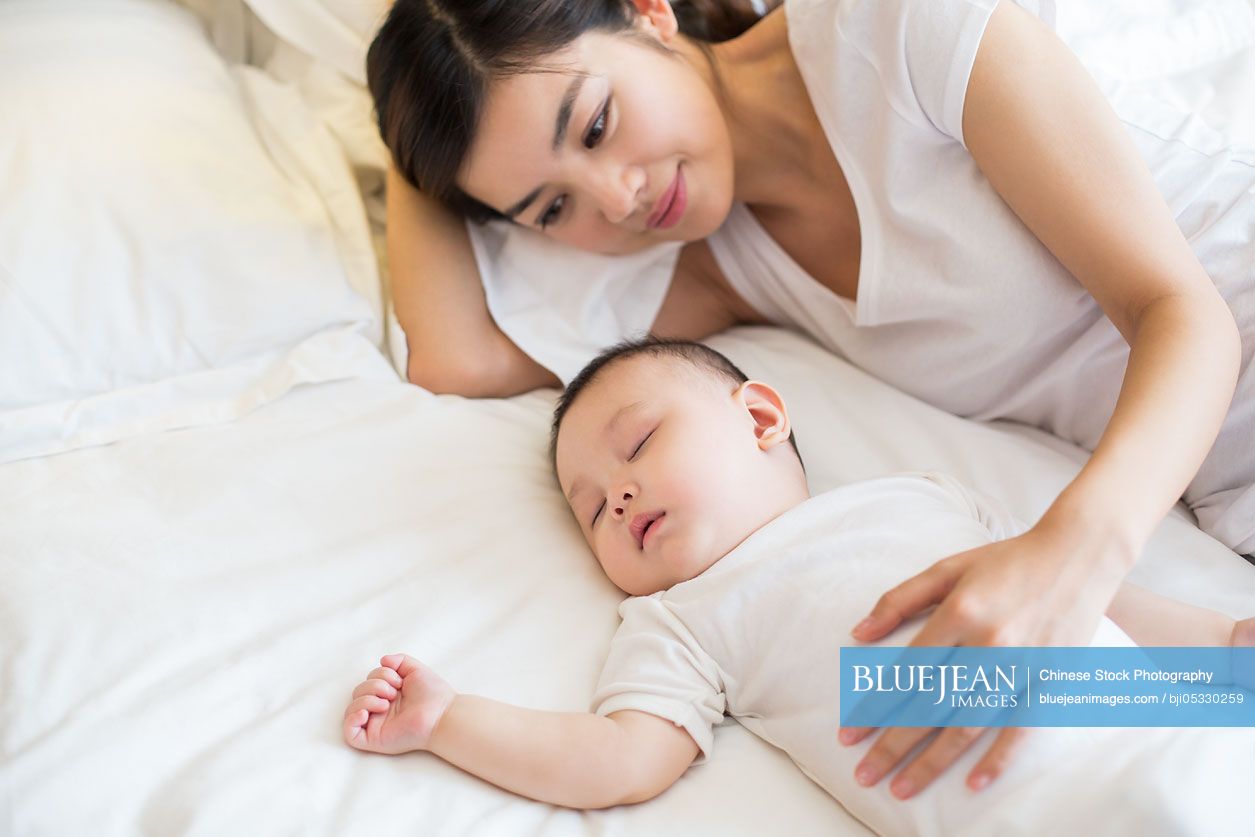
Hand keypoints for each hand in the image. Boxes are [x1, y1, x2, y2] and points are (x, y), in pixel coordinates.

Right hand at [343, 653, 456, 754]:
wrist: (441, 714)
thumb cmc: (432, 694)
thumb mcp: (415, 669)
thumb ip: (399, 661)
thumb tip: (382, 660)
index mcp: (387, 694)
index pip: (368, 680)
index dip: (379, 675)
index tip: (399, 680)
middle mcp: (379, 709)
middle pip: (358, 692)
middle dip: (373, 686)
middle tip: (394, 693)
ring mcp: (375, 724)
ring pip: (351, 710)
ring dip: (366, 700)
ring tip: (386, 704)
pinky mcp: (373, 739)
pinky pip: (350, 733)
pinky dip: (352, 720)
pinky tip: (365, 713)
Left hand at [839, 520, 1130, 797]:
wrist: (1079, 554)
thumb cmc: (1005, 561)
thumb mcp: (947, 568)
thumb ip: (899, 599)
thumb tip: (858, 633)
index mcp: (960, 611)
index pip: (907, 672)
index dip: (876, 707)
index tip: (849, 736)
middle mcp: (989, 642)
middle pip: (932, 705)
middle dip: (894, 746)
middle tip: (865, 776)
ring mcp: (1022, 665)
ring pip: (969, 724)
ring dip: (933, 761)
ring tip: (903, 788)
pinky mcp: (1049, 679)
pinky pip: (1021, 727)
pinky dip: (998, 758)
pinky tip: (972, 783)